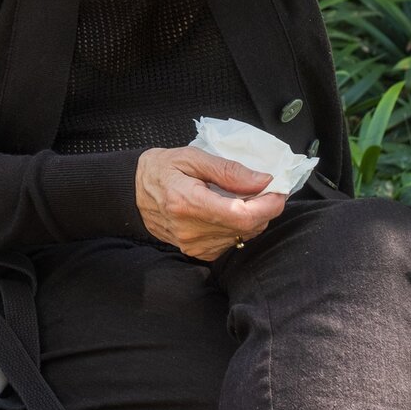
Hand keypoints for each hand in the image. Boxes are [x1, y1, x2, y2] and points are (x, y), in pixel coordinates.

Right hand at [134, 147, 286, 260]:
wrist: (131, 192)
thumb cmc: (160, 169)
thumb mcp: (191, 157)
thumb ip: (228, 170)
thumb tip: (262, 180)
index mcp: (187, 202)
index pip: (242, 215)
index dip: (269, 204)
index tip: (278, 189)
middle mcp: (190, 230)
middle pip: (247, 227)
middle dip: (265, 207)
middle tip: (265, 187)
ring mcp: (193, 245)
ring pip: (243, 235)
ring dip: (253, 216)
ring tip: (246, 195)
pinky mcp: (197, 252)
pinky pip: (232, 241)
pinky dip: (239, 226)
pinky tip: (230, 210)